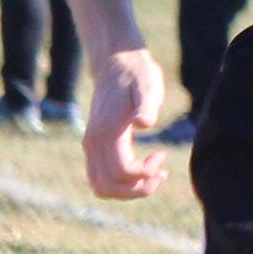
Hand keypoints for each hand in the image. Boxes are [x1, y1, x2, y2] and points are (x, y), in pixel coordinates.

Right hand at [83, 48, 168, 198]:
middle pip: (107, 187)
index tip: (162, 155)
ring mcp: (91, 146)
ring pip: (101, 187)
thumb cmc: (137, 75)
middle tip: (161, 174)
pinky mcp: (94, 146)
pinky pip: (100, 178)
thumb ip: (146, 105)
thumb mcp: (148, 86)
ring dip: (128, 190)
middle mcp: (93, 143)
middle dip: (136, 190)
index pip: (122, 172)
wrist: (116, 63)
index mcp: (107, 132)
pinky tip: (144, 169)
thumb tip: (144, 123)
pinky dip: (120, 183)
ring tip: (155, 176)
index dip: (145, 173)